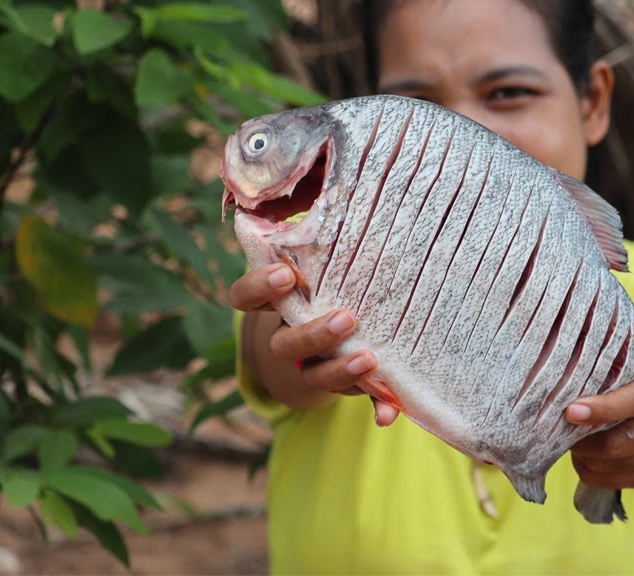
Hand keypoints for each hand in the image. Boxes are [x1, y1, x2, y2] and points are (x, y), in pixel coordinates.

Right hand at [228, 264, 399, 425]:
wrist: (344, 322)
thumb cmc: (334, 277)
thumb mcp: (333, 262)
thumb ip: (342, 247)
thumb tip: (366, 217)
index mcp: (280, 302)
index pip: (247, 296)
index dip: (258, 288)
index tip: (285, 275)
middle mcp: (290, 337)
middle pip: (284, 346)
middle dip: (312, 335)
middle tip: (346, 318)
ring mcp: (314, 364)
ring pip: (314, 376)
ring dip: (339, 371)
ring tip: (368, 359)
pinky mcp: (344, 383)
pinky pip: (357, 396)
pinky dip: (375, 405)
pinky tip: (386, 416)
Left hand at [563, 360, 633, 489]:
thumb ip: (612, 380)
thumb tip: (569, 397)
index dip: (601, 409)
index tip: (571, 412)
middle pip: (621, 443)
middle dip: (584, 441)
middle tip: (563, 431)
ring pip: (616, 465)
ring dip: (586, 458)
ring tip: (572, 443)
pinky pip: (618, 481)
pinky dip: (594, 472)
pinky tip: (586, 458)